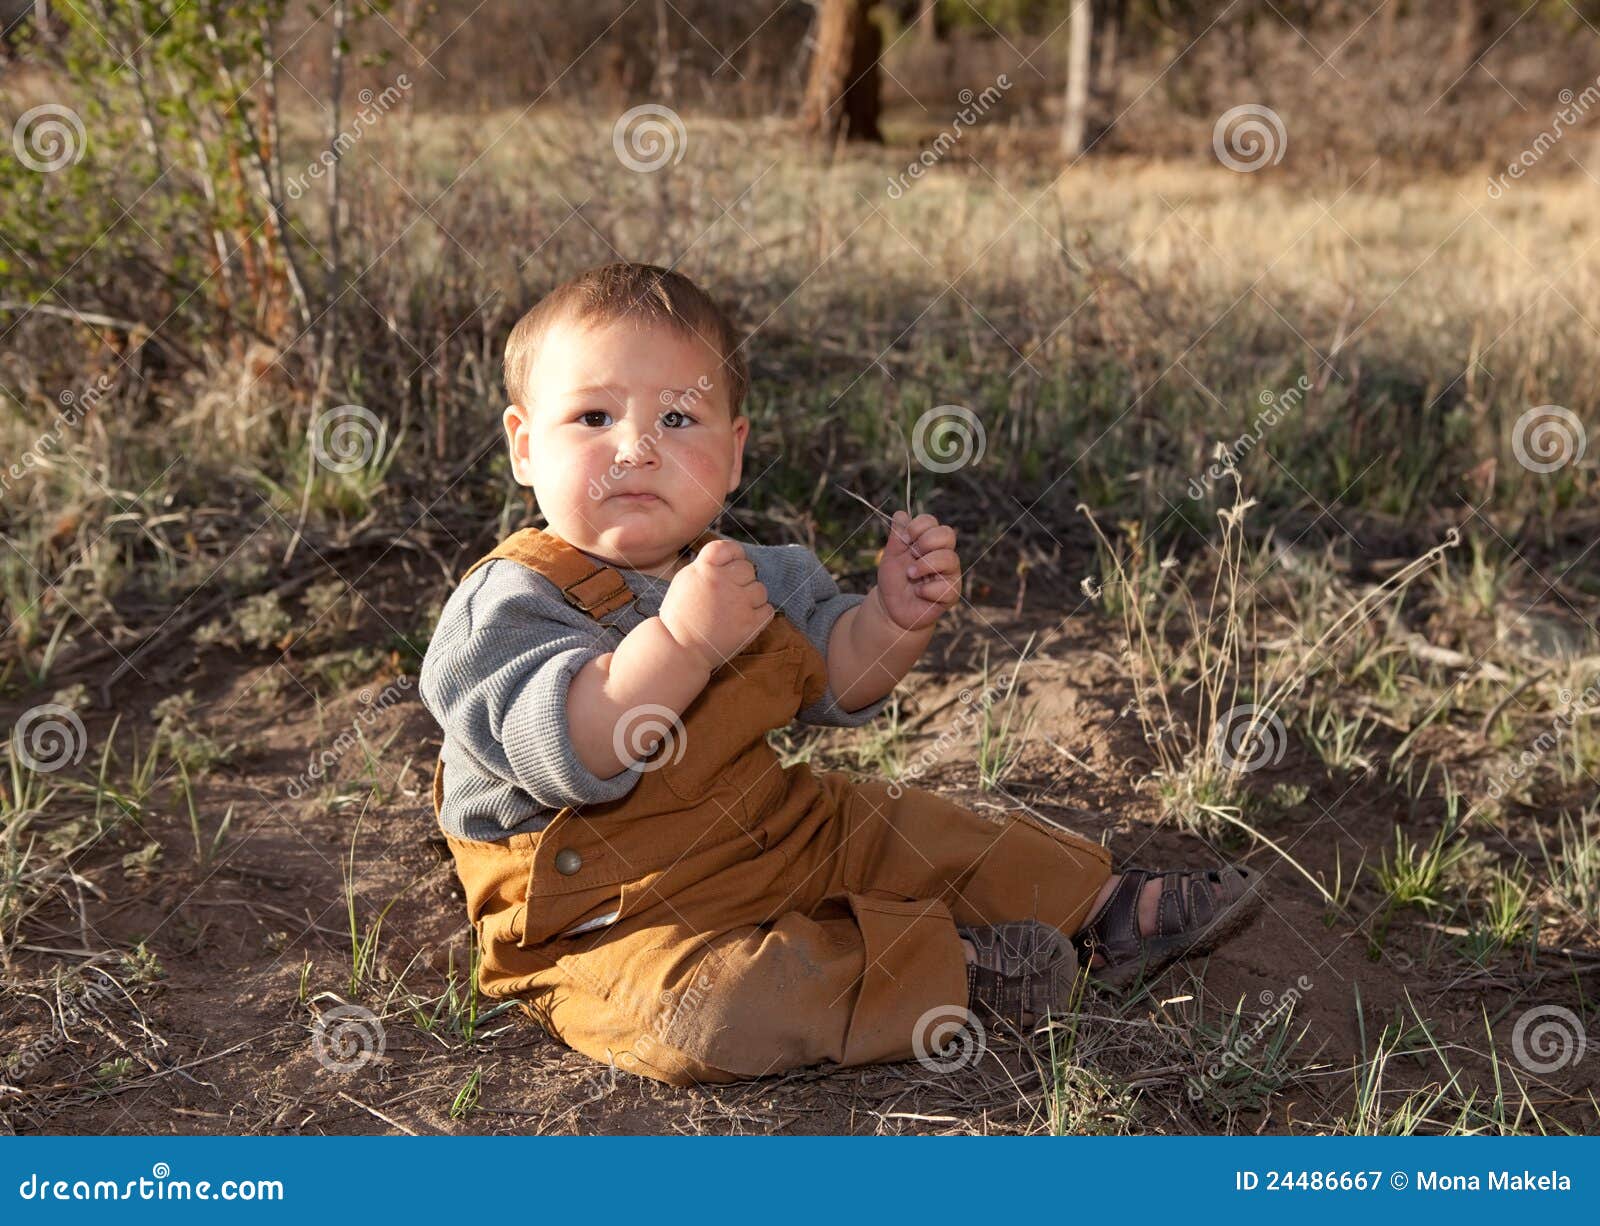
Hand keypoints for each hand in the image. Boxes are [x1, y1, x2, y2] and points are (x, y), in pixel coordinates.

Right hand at [658, 538, 772, 671]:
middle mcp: (723, 581)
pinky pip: (767, 609)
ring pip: (760, 589)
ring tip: (735, 610)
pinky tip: (744, 620)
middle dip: (741, 580)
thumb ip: (706, 566)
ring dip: (751, 598)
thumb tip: (728, 559)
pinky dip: (759, 614)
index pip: (729, 548)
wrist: (679, 649)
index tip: (733, 562)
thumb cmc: (680, 617)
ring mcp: (739, 602)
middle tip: (729, 595)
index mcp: (704, 568)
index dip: (735, 554)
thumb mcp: (685, 581)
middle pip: (748, 569)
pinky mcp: (751, 623)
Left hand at [875, 510, 960, 631]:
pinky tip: (918, 592)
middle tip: (911, 555)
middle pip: (947, 534)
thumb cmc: (894, 580)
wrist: (891, 608)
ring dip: (924, 565)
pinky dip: (926, 589)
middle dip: (925, 542)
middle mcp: (943, 555)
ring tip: (910, 575)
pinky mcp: (951, 594)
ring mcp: (950, 574)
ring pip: (949, 558)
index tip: (904, 540)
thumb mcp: (891, 555)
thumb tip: (901, 514)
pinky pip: (946, 586)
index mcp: (930, 542)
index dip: (917, 526)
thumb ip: (897, 536)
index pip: (933, 522)